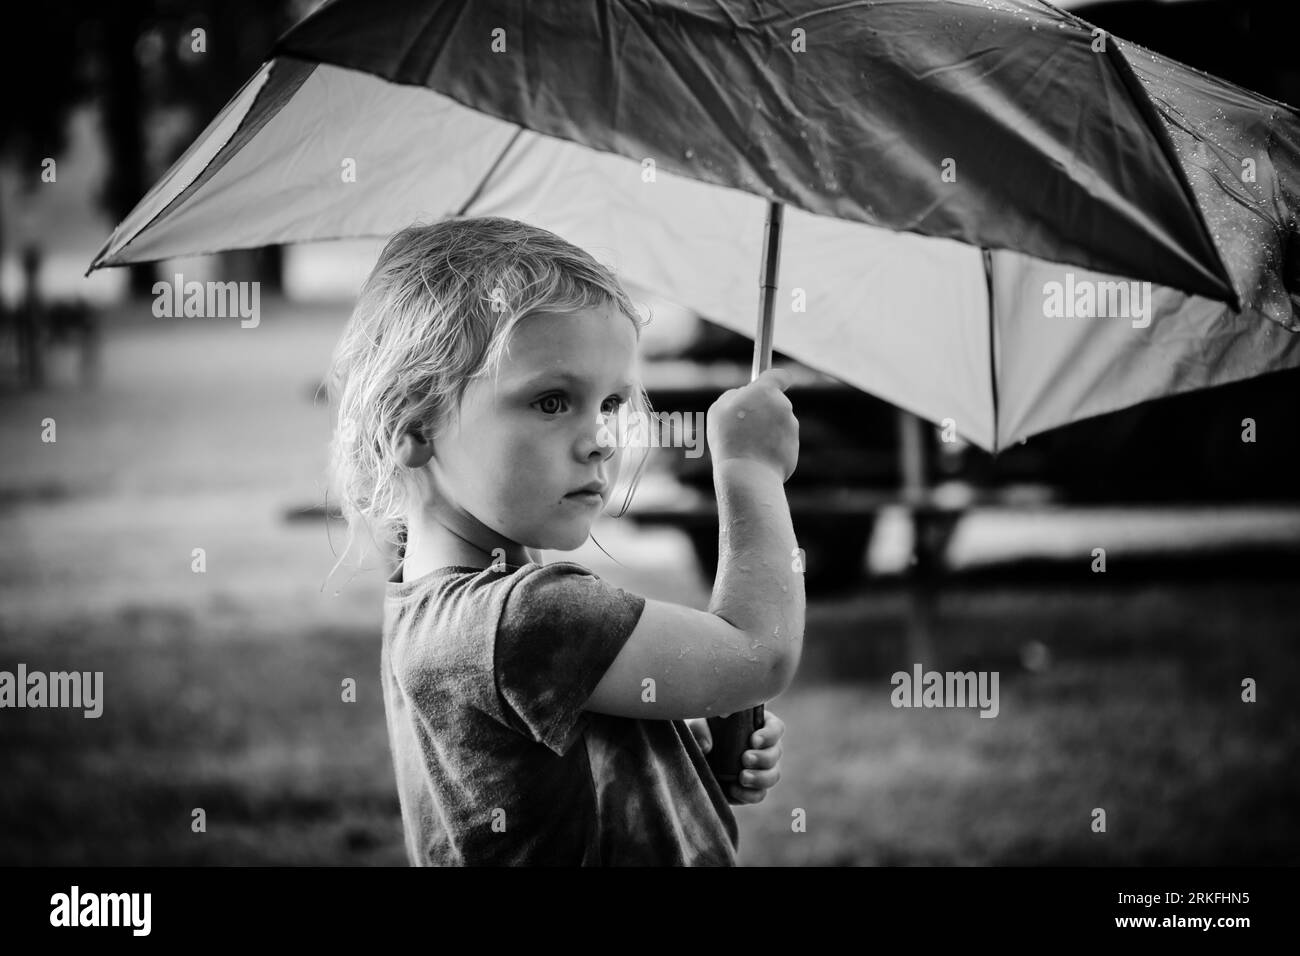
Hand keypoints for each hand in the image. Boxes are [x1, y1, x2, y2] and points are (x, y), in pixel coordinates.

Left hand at [687, 710, 784, 805]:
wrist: (695, 758)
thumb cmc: (702, 734)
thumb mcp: (698, 726)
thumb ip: (701, 729)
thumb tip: (706, 745)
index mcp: (758, 726)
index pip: (775, 728)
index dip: (770, 735)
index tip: (754, 740)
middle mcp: (764, 748)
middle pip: (776, 753)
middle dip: (763, 758)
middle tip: (745, 758)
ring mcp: (761, 770)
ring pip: (773, 776)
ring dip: (760, 778)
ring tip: (742, 777)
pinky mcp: (751, 789)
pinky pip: (759, 795)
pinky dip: (749, 794)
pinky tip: (734, 789)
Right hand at [706, 367, 798, 482]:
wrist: (747, 473)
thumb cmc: (729, 439)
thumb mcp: (719, 410)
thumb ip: (734, 396)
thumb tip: (743, 394)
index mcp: (765, 392)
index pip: (779, 376)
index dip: (776, 379)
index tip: (774, 383)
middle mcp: (782, 406)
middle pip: (775, 402)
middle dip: (763, 410)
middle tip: (743, 425)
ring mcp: (791, 428)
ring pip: (778, 424)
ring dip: (766, 430)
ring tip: (747, 445)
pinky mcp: (794, 447)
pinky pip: (780, 443)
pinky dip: (770, 448)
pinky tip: (756, 457)